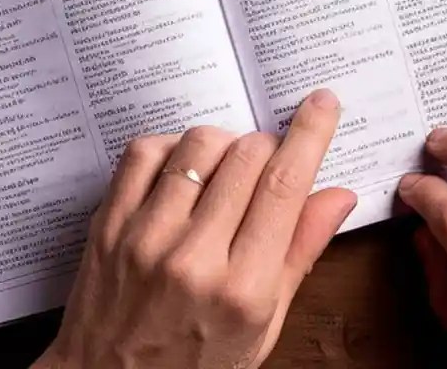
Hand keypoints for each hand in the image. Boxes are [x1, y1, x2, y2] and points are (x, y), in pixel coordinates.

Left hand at [33, 88, 355, 368]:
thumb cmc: (195, 364)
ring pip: (199, 145)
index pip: (285, 187)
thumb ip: (300, 254)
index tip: (322, 104)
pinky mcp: (108, 225)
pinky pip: (146, 152)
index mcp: (243, 289)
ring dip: (224, 145)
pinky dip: (173, 147)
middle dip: (269, 146)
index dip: (310, 135)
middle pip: (247, 156)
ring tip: (225, 173)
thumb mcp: (263, 326)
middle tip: (270, 165)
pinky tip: (184, 171)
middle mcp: (194, 259)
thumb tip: (338, 196)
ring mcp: (145, 238)